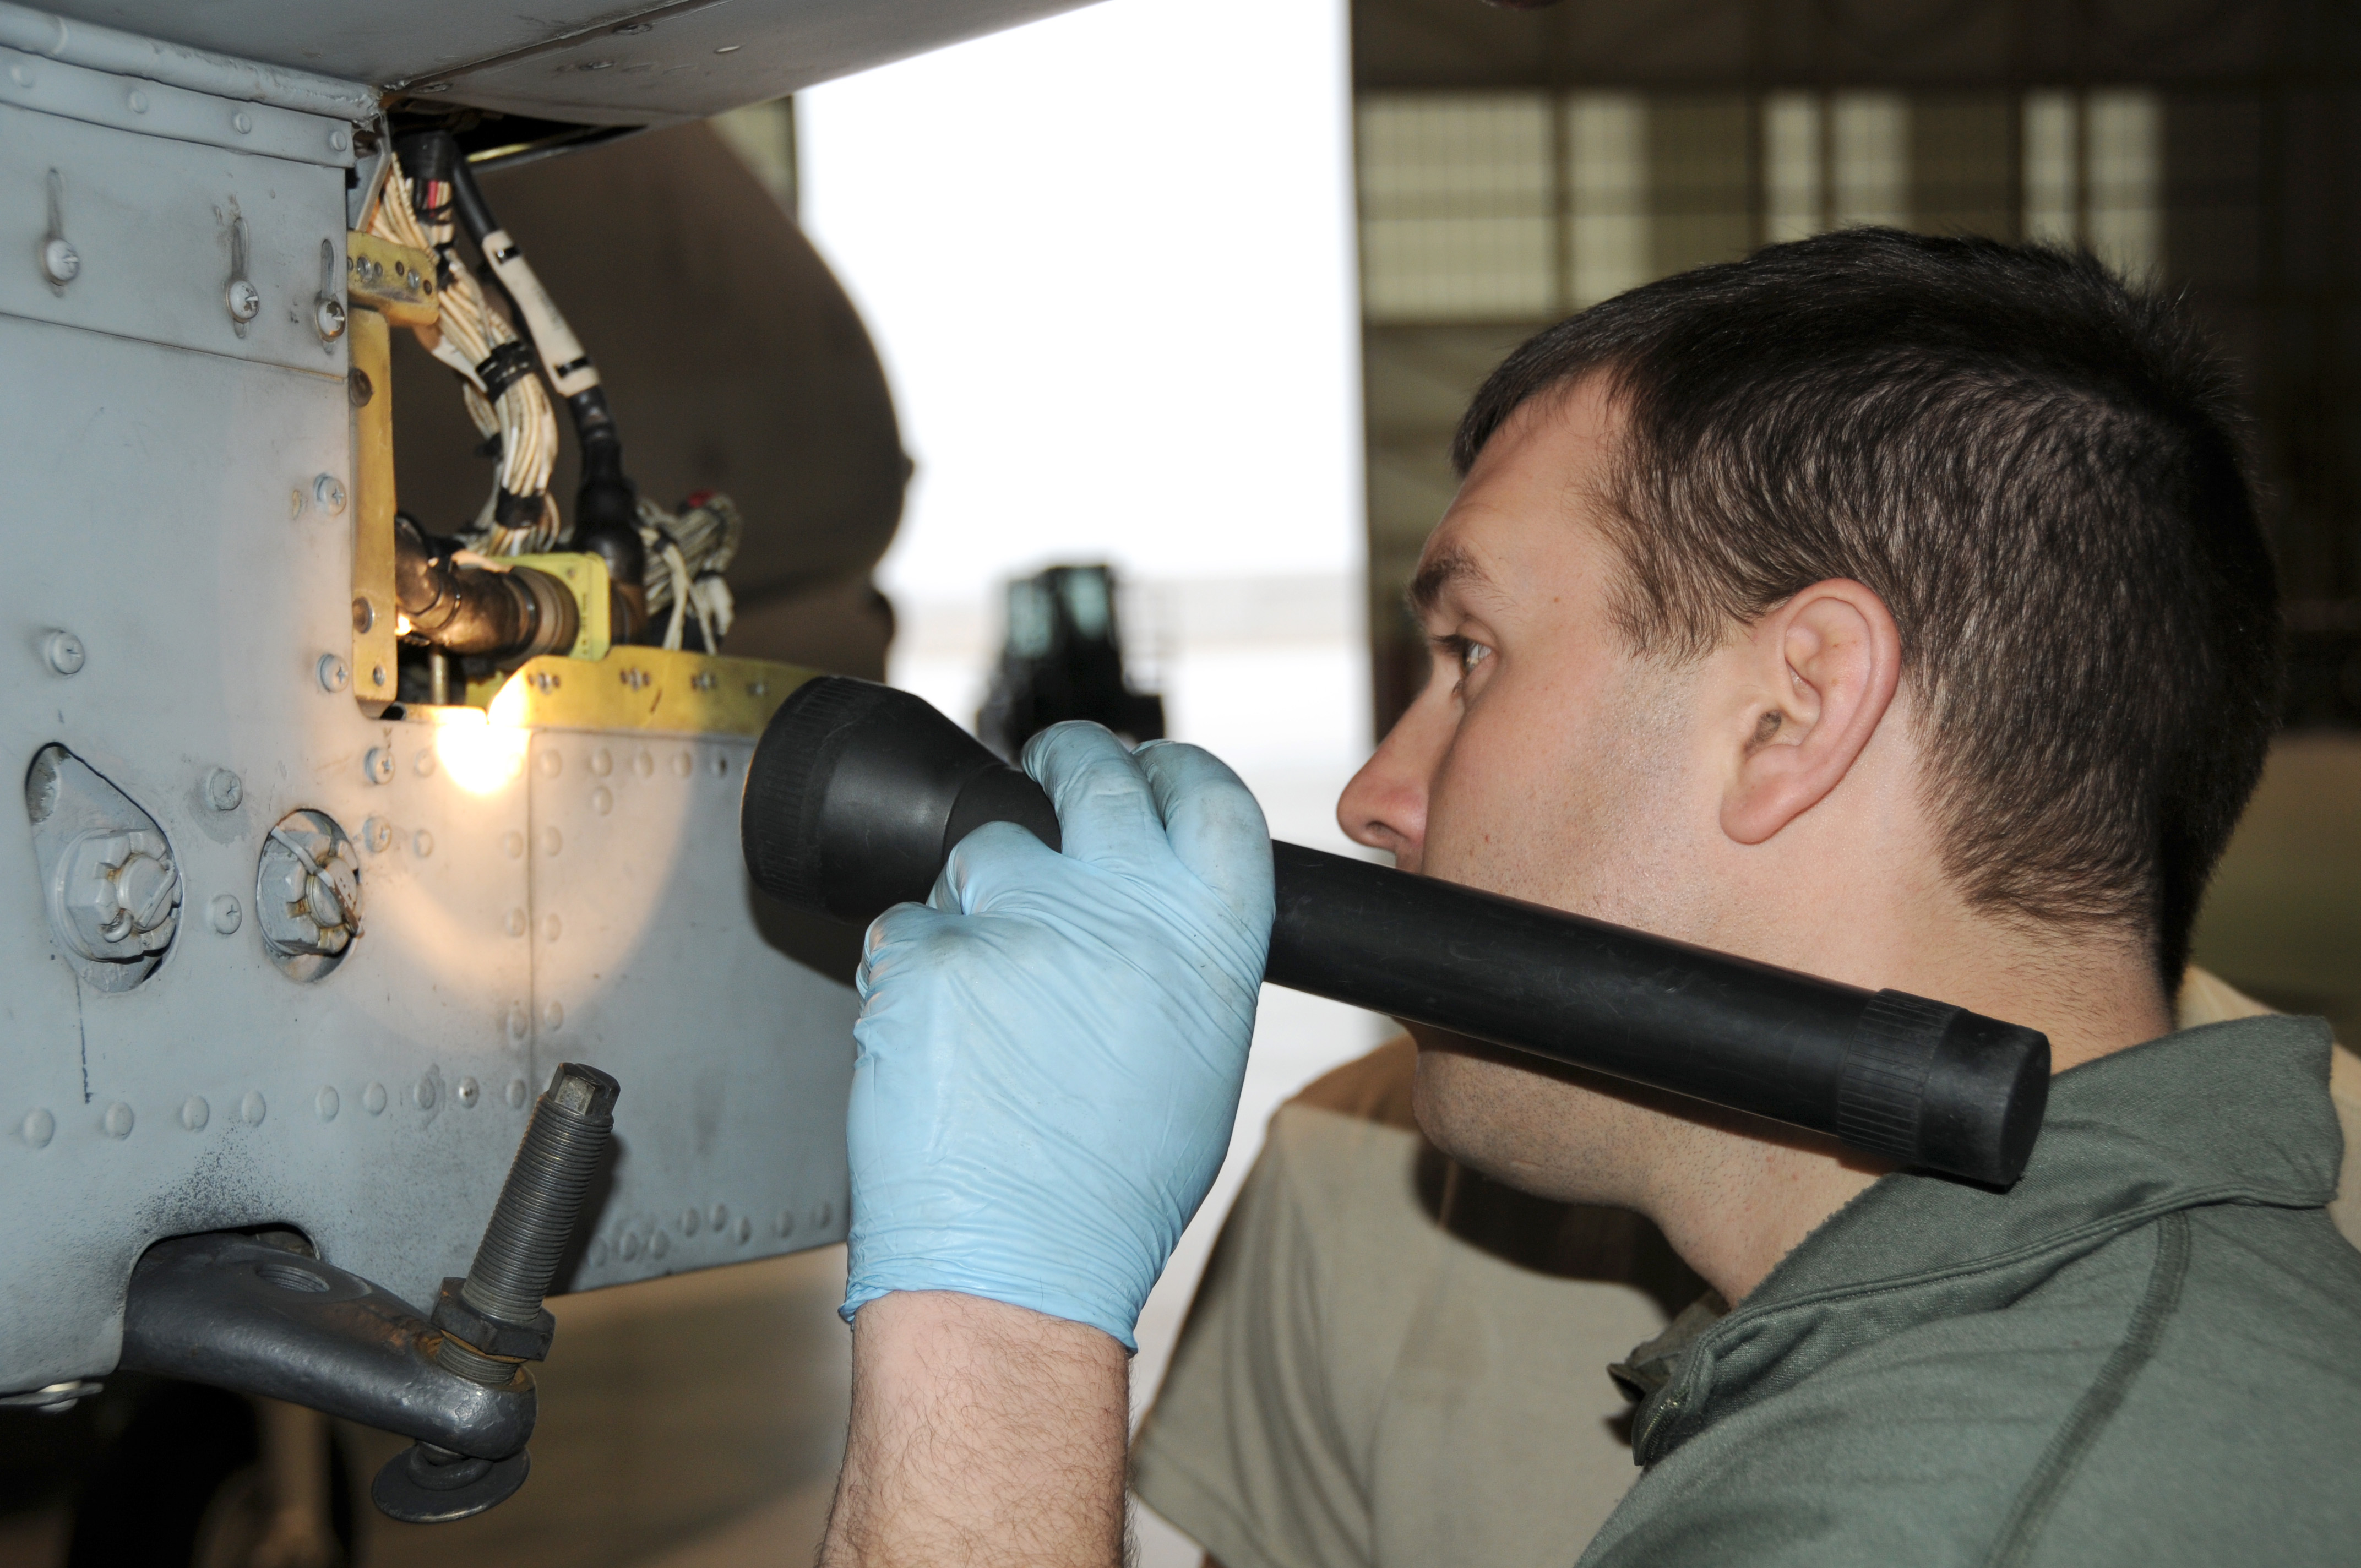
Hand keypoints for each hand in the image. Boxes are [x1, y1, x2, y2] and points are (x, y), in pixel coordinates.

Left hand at [842, 723, 1273, 1348]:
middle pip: (1090, 773)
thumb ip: (1182, 953)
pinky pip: (907, 925)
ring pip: (982, 852)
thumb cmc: (1114, 1186)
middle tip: (1048, 777)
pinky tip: (937, 1034)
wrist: (1019, 1266)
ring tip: (988, 990)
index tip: (1145, 771)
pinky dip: (913, 966)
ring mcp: (1017, 924)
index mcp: (1207, 937)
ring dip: (978, 896)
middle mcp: (1121, 910)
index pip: (1204, 794)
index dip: (1169, 771)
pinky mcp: (927, 956)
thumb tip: (1150, 895)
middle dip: (1063, 764)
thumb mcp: (1200, 1059)